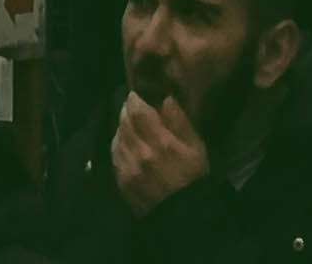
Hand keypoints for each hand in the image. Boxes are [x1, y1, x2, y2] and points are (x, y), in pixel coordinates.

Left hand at [110, 87, 211, 214]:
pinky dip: (119, 144)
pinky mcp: (122, 182)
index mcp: (161, 143)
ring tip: (130, 125)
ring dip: (122, 127)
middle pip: (124, 121)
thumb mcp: (196, 147)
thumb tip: (165, 98)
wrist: (183, 218)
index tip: (138, 94)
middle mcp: (140, 153)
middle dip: (127, 110)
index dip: (135, 98)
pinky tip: (127, 144)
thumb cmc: (194, 178)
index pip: (137, 110)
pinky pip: (114, 155)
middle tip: (134, 107)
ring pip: (117, 136)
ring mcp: (128, 169)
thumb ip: (179, 121)